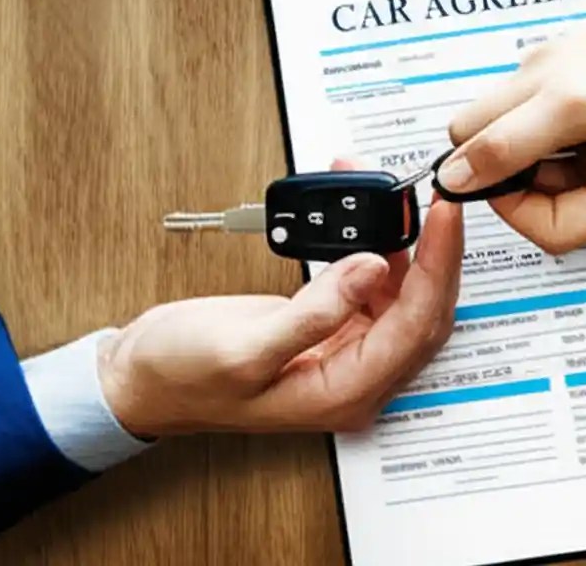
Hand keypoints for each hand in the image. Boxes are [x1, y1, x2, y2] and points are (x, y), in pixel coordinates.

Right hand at [98, 167, 463, 436]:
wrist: (140, 378)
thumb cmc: (181, 379)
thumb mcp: (244, 349)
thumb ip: (317, 312)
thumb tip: (374, 268)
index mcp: (346, 393)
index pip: (419, 324)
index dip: (440, 266)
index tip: (445, 215)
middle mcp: (356, 375)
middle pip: (424, 308)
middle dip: (430, 247)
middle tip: (432, 197)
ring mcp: (345, 350)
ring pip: (401, 290)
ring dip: (398, 239)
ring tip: (383, 192)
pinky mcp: (329, 324)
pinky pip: (369, 281)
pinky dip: (369, 243)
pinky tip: (358, 215)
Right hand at [438, 0, 585, 254]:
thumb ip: (574, 221)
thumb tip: (522, 217)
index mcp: (568, 103)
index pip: (484, 158)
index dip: (483, 194)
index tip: (508, 206)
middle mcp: (545, 71)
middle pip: (463, 130)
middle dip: (493, 168)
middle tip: (552, 182)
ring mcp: (544, 56)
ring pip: (484, 113)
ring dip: (513, 146)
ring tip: (577, 155)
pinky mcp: (550, 51)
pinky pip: (512, 98)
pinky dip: (530, 124)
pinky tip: (583, 131)